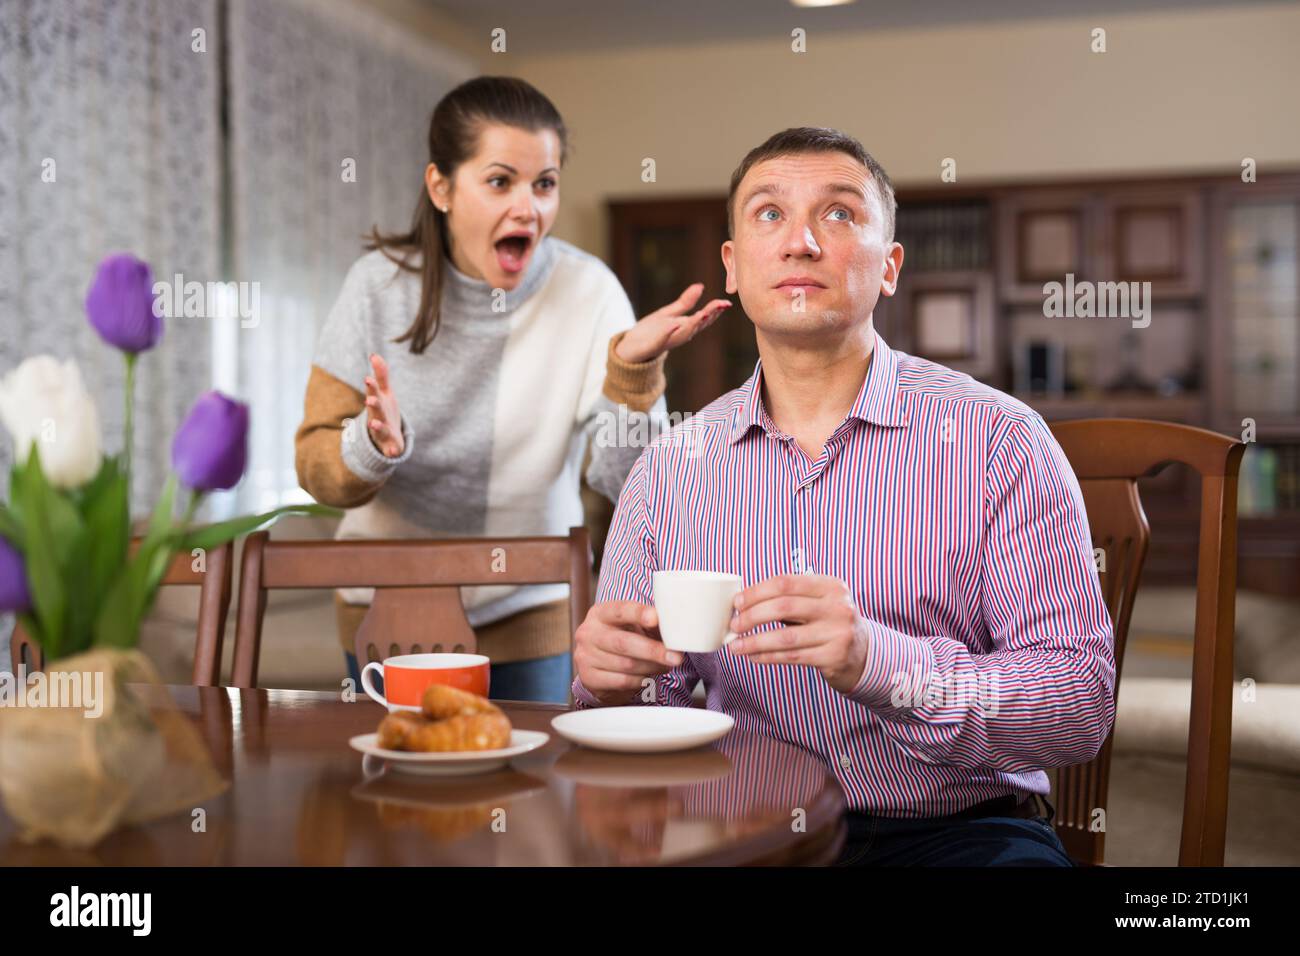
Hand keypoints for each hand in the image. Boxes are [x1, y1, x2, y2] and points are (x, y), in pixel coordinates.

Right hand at [363, 353, 403, 457]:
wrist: (386, 437)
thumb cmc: (384, 411)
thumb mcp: (385, 392)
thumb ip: (381, 375)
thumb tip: (374, 355)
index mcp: (377, 403)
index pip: (374, 393)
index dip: (371, 386)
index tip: (368, 378)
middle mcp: (377, 417)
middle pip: (375, 410)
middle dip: (373, 405)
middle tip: (370, 400)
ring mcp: (382, 432)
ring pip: (380, 429)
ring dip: (377, 427)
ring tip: (374, 424)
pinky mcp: (389, 445)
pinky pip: (389, 449)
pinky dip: (390, 451)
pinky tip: (392, 453)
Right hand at [573, 600, 684, 704]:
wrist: (598, 665)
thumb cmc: (622, 638)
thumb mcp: (633, 625)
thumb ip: (651, 623)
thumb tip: (676, 625)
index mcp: (601, 613)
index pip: (620, 610)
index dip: (639, 613)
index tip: (655, 618)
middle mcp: (588, 632)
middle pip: (623, 642)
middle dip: (653, 650)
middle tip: (675, 657)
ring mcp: (585, 656)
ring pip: (626, 665)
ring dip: (651, 667)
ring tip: (665, 666)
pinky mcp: (588, 678)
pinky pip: (622, 681)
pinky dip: (640, 680)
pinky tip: (648, 676)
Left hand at [614, 283, 731, 363]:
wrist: (630, 348)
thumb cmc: (650, 331)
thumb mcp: (669, 313)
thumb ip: (685, 302)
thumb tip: (700, 286)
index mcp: (684, 327)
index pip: (703, 318)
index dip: (715, 310)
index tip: (726, 302)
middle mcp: (679, 335)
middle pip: (697, 325)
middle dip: (710, 316)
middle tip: (721, 306)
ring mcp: (666, 341)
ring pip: (683, 334)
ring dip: (693, 324)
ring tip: (703, 313)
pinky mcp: (651, 346)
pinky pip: (660, 341)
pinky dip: (668, 334)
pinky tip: (674, 324)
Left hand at [727, 575, 869, 694]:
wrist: (863, 654)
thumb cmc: (830, 624)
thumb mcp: (820, 603)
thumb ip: (791, 598)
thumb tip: (744, 603)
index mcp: (831, 586)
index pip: (786, 582)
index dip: (757, 592)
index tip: (737, 602)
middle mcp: (838, 607)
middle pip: (784, 607)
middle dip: (752, 616)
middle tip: (734, 625)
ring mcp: (838, 633)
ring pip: (785, 637)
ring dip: (755, 641)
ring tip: (736, 646)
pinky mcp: (834, 658)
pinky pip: (792, 657)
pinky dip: (768, 656)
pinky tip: (754, 656)